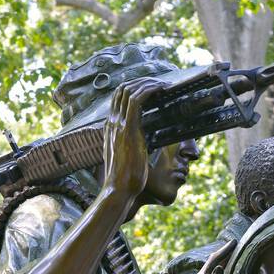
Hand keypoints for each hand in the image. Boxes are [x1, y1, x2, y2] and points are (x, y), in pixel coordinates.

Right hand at [102, 79, 160, 206]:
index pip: (118, 99)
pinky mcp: (128, 129)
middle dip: (141, 82)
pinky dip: (149, 90)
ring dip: (148, 84)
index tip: (151, 90)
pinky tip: (161, 90)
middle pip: (122, 90)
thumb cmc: (125, 180)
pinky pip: (136, 100)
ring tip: (163, 84)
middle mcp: (112, 123)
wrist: (118, 190)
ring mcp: (118, 125)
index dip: (134, 90)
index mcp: (111, 129)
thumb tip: (143, 143)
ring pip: (129, 91)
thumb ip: (131, 146)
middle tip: (159, 84)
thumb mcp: (127, 157)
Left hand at [179, 238, 236, 273]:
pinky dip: (218, 269)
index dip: (224, 251)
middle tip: (234, 245)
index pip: (214, 261)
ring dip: (221, 260)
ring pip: (211, 268)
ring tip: (230, 254)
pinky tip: (221, 271)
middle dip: (223, 252)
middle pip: (212, 261)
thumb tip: (220, 267)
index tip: (234, 242)